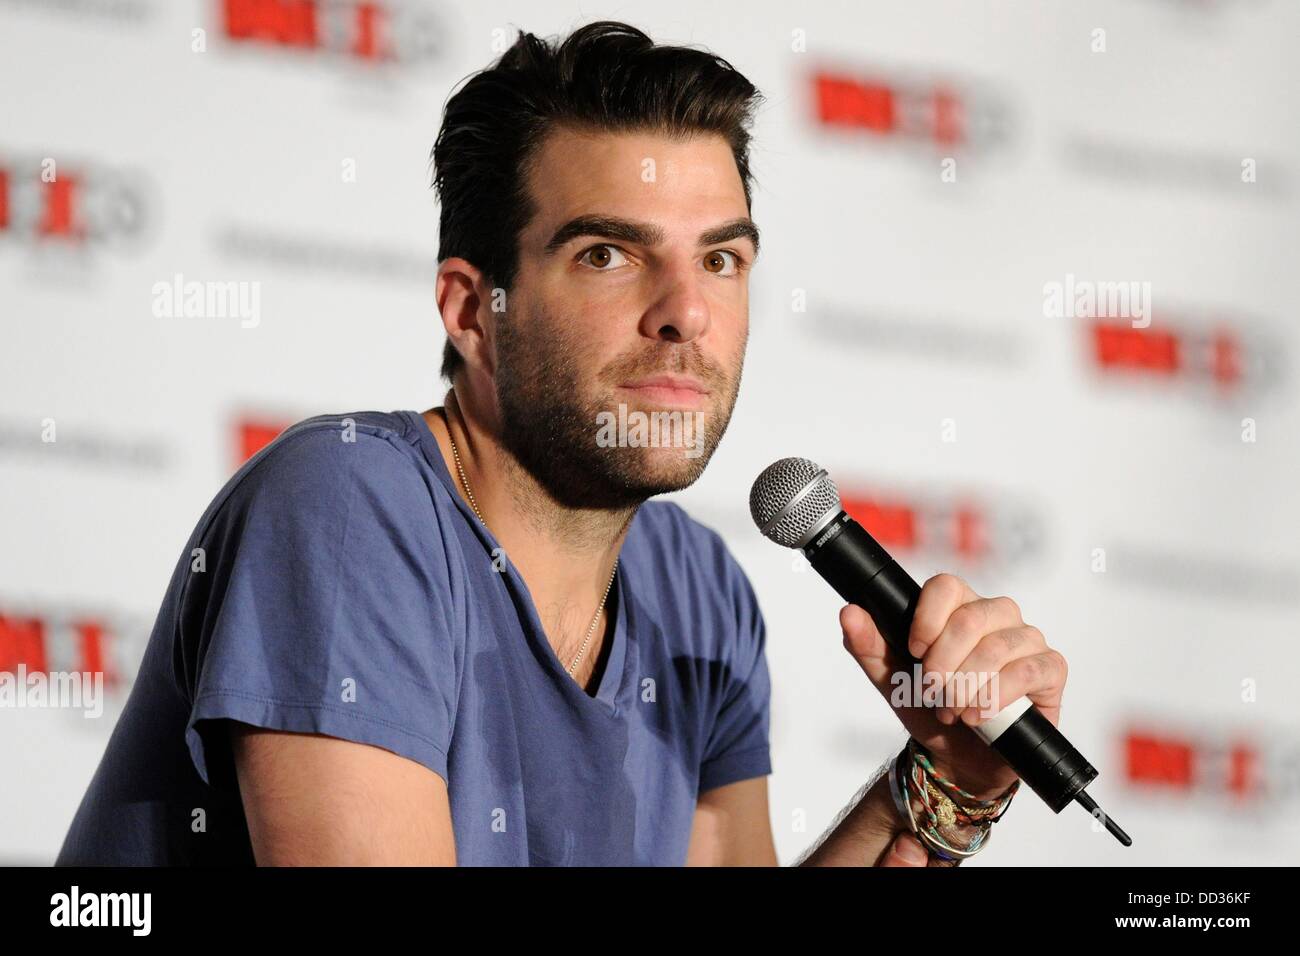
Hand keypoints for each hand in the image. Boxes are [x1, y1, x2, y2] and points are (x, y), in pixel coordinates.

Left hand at [840, 572, 1067, 800]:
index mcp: (957, 607)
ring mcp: (1026, 639)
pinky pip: (1030, 670)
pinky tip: (979, 716)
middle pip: (971, 618)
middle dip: (943, 663)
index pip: (945, 586)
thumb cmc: (927, 708)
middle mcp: (996, 614)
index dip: (927, 617)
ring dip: (967, 686)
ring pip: (998, 647)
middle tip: (931, 692)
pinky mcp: (1050, 668)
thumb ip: (868, 645)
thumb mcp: (890, 680)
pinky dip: (998, 696)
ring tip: (952, 710)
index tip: (913, 650)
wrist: (956, 757)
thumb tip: (849, 612)